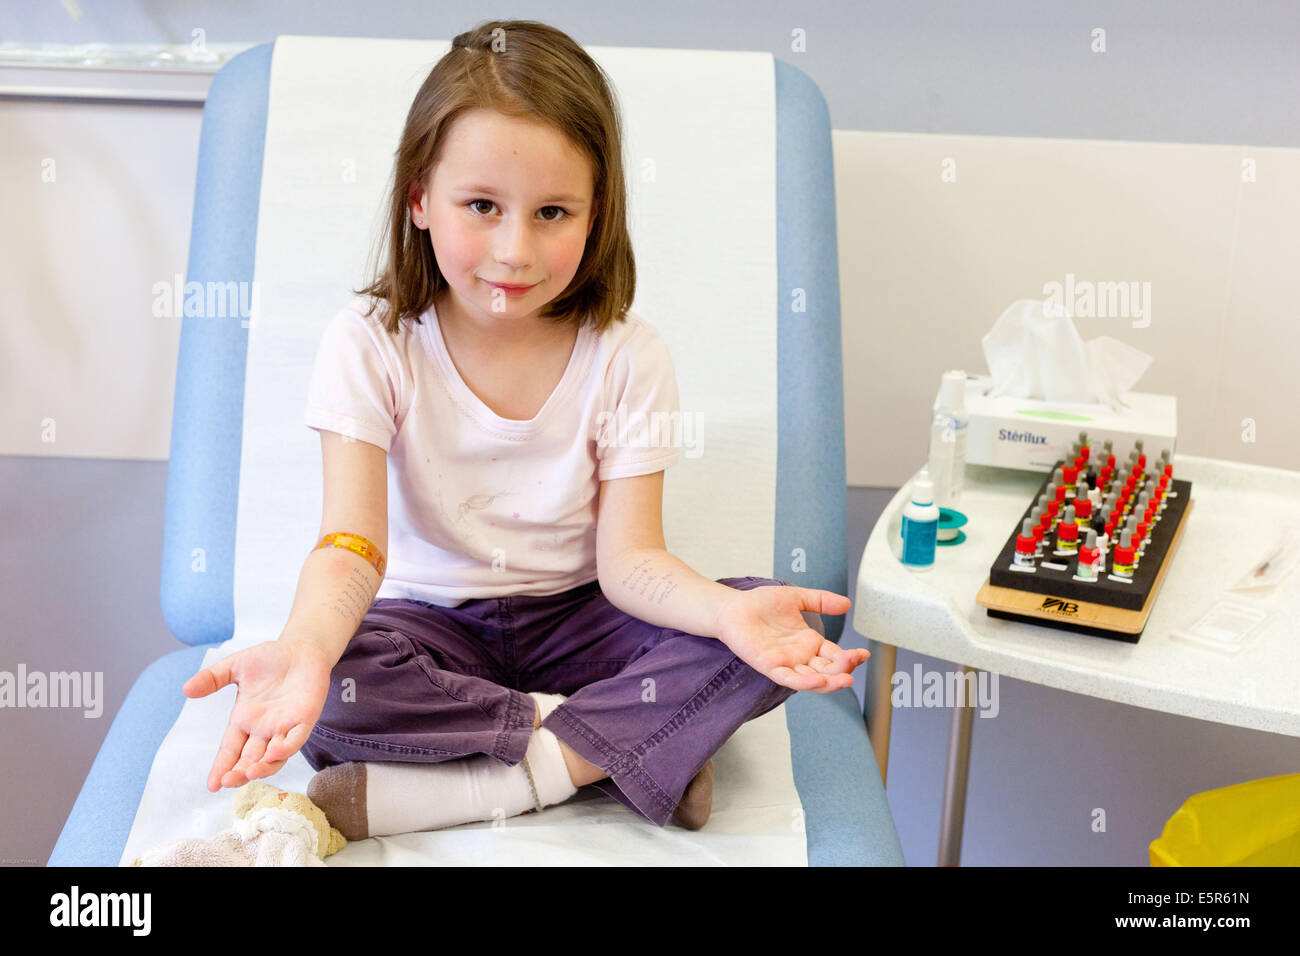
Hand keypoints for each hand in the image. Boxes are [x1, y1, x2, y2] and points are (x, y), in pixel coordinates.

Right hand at [181, 637, 332, 791]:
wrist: (302, 647)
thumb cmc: (270, 658)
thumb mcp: (236, 666)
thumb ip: (213, 678)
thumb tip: (186, 689)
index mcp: (245, 720)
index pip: (230, 750)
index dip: (221, 767)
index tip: (211, 786)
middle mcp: (263, 729)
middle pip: (249, 760)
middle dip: (238, 773)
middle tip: (227, 782)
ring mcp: (285, 726)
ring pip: (273, 757)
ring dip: (262, 768)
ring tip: (249, 774)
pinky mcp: (305, 719)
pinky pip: (296, 739)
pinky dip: (286, 748)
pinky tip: (274, 752)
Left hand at [713, 585, 866, 692]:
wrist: (732, 607)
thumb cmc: (760, 603)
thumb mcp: (796, 598)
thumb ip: (821, 600)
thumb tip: (847, 604)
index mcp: (809, 642)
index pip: (835, 655)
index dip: (850, 657)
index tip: (864, 654)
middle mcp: (800, 656)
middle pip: (828, 670)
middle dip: (844, 669)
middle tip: (856, 661)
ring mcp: (786, 663)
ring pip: (812, 680)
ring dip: (830, 682)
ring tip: (846, 680)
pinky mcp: (770, 666)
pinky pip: (789, 679)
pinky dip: (805, 683)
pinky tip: (819, 681)